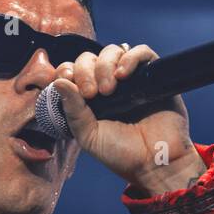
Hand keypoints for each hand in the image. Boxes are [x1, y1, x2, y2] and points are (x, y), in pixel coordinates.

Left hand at [50, 42, 204, 192]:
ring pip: (113, 51)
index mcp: (89, 98)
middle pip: (90, 58)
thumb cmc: (122, 154)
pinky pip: (142, 52)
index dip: (66, 71)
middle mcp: (108, 84)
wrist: (156, 162)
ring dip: (105, 64)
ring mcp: (131, 79)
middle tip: (92, 93)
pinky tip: (124, 74)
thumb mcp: (89, 136)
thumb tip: (58, 82)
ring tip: (110, 89)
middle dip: (85, 70)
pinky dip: (130, 57)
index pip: (72, 71)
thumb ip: (73, 110)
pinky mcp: (152, 75)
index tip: (67, 80)